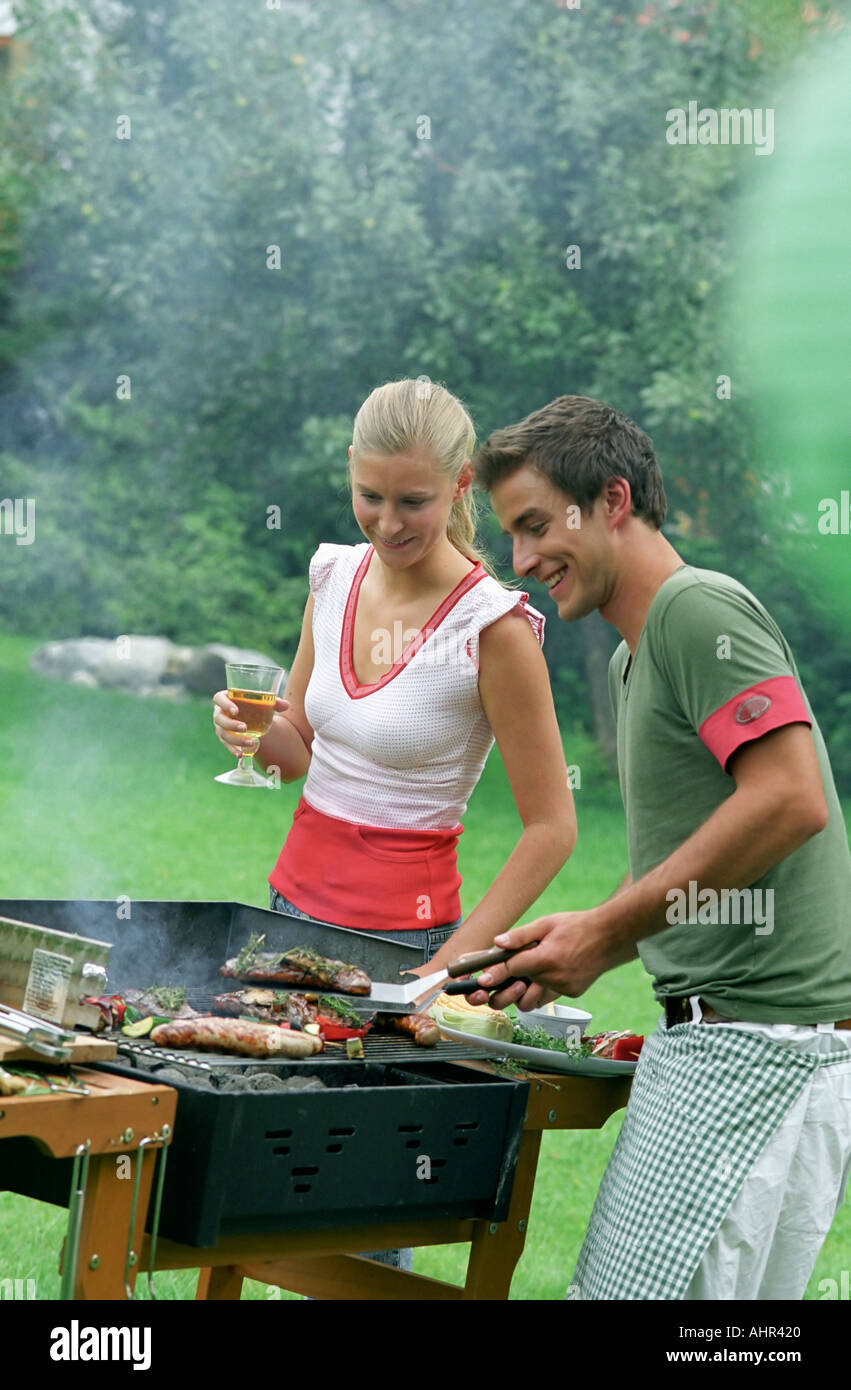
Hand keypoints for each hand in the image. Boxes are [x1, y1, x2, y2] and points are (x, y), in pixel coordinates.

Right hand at [212, 691, 289, 753]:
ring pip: (223, 733)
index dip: (224, 704)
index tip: (236, 711)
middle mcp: (219, 712)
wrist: (252, 716)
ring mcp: (220, 726)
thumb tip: (287, 705)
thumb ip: (275, 702)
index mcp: (226, 698)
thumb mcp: (264, 702)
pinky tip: (241, 754)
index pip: (219, 698)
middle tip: (245, 728)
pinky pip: (226, 744)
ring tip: (251, 742)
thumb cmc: (255, 705)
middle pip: (219, 718)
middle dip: (231, 724)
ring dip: (236, 739)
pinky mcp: (224, 737)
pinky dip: (233, 750)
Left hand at [466, 910, 614, 1011]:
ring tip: (522, 978)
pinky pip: (547, 997)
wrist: (610, 936)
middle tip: (493, 987)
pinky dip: (541, 988)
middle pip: (519, 993)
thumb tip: (497, 942)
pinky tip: (545, 973)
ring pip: (533, 1001)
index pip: (513, 969)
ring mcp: (564, 988)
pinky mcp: (571, 993)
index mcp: (547, 958)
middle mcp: (556, 977)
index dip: (495, 973)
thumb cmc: (577, 926)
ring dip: (522, 993)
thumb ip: (521, 936)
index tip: (481, 980)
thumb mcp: (547, 923)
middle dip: (504, 992)